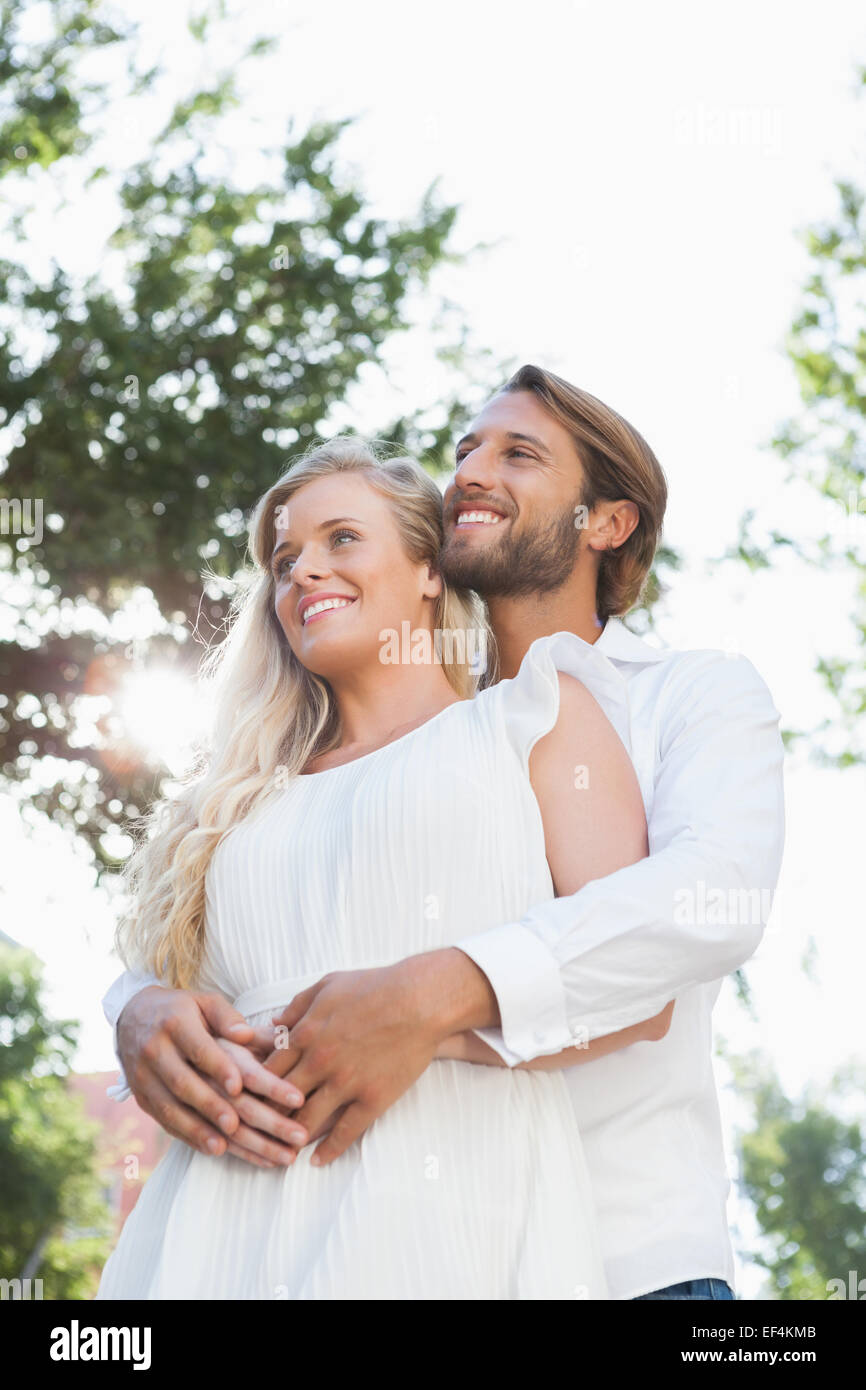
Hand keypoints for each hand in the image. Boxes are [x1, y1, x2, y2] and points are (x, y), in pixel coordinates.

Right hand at [117, 985, 306, 1159]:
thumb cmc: (182, 1009)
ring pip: (168, 1107)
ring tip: (222, 1147)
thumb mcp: (205, 1002)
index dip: (219, 1068)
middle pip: (182, 1083)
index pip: (198, 1049)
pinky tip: (207, 1147)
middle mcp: (154, 1050)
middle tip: (235, 1124)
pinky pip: (161, 1119)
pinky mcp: (140, 1096)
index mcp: (175, 1022)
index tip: (239, 1086)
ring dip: (195, 1129)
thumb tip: (246, 1034)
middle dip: (208, 1105)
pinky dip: (185, 1135)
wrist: (133, 1016)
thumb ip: (228, 1017)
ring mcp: (142, 1076)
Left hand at [263, 954, 455, 1167]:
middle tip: (256, 1133)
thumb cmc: (374, 986)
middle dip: (264, 1117)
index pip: (266, 1069)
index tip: (247, 1100)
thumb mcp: (327, 985)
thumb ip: (296, 1006)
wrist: (420, 999)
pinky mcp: (372, 1098)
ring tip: (281, 1152)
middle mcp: (319, 1061)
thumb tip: (271, 1023)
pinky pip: (345, 1132)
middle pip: (280, 1100)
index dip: (253, 1087)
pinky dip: (328, 1151)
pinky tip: (317, 1161)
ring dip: (291, 1139)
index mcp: (306, 1033)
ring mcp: (345, 1082)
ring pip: (307, 1121)